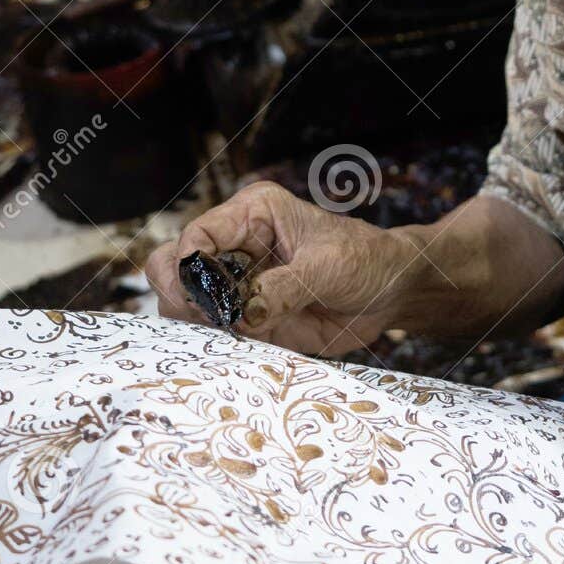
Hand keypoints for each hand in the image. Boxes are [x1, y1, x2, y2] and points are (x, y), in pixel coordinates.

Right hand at [145, 180, 414, 355]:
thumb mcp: (327, 267)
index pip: (197, 235)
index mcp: (252, 215)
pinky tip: (240, 348)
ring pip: (183, 305)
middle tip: (211, 320)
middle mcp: (234, 246)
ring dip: (197, 325)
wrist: (391, 291)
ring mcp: (235, 284)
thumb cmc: (365, 260)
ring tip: (232, 334)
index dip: (190, 266)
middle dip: (181, 296)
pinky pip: (212, 334)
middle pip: (172, 267)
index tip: (206, 298)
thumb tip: (241, 316)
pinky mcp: (244, 318)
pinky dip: (215, 345)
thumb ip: (283, 288)